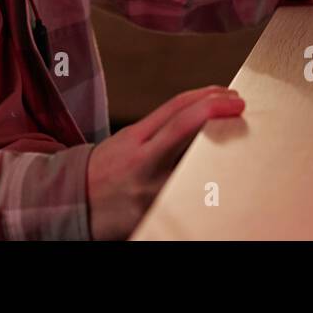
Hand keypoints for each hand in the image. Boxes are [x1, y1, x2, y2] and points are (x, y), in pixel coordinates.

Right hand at [86, 85, 244, 239]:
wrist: (73, 203)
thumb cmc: (106, 169)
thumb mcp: (128, 140)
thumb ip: (162, 129)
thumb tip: (203, 115)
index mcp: (135, 139)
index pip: (178, 110)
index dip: (209, 98)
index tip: (232, 94)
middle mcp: (143, 163)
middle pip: (189, 132)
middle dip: (219, 116)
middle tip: (240, 110)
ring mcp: (151, 192)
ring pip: (194, 166)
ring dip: (220, 153)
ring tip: (235, 144)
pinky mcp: (156, 218)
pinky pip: (188, 198)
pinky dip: (205, 186)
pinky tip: (218, 182)